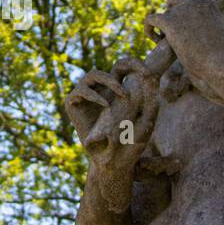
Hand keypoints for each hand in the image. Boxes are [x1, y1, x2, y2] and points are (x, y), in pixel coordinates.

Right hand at [65, 56, 158, 178]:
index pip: (122, 67)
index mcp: (114, 90)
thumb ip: (147, 99)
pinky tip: (106, 105)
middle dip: (127, 66)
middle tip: (141, 74)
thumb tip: (151, 77)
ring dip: (110, 81)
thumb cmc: (129, 142)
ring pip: (93, 74)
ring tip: (123, 94)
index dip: (134, 64)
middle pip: (109, 67)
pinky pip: (82, 90)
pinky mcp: (72, 103)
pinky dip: (95, 95)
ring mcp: (85, 96)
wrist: (111, 161)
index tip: (148, 72)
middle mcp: (99, 90)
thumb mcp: (144, 119)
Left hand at [144, 0, 223, 85]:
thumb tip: (195, 26)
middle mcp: (193, 0)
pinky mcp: (169, 21)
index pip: (187, 0)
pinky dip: (149, 29)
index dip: (183, 14)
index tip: (186, 29)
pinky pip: (150, 20)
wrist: (219, 63)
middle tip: (178, 39)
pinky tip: (155, 41)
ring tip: (173, 46)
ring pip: (163, 15)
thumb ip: (205, 23)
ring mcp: (180, 9)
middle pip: (173, 5)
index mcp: (206, 1)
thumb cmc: (221, 54)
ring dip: (164, 29)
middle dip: (173, 20)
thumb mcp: (217, 32)